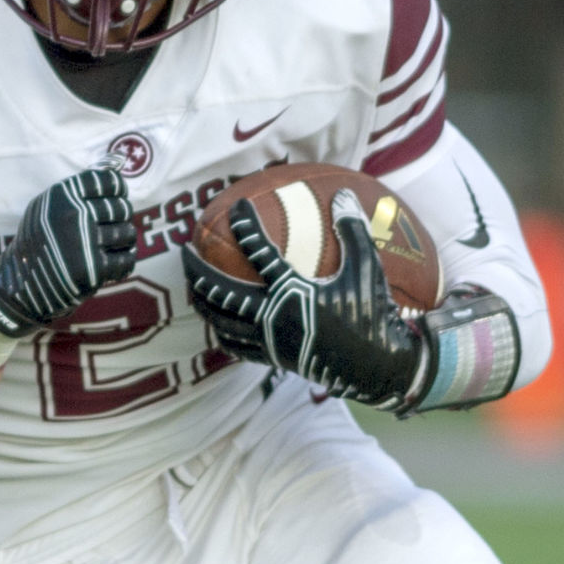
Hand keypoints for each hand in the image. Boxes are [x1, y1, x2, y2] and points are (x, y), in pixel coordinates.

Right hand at [0, 167, 136, 334]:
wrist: (21, 283)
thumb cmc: (39, 241)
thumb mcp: (46, 207)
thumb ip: (75, 193)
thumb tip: (116, 176)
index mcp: (62, 195)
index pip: (108, 180)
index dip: (118, 189)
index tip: (116, 197)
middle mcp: (73, 214)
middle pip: (121, 207)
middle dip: (120, 218)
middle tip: (110, 227)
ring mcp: (83, 242)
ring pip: (128, 232)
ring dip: (123, 240)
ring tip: (110, 245)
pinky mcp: (92, 269)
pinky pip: (127, 259)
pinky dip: (123, 261)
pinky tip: (113, 263)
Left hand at [182, 189, 426, 408]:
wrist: (379, 368)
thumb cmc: (373, 314)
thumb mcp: (367, 269)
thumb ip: (353, 231)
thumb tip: (343, 195)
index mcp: (292, 291)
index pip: (258, 252)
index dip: (244, 226)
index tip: (236, 207)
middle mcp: (273, 316)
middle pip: (218, 291)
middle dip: (195, 271)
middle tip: (184, 251)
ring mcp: (269, 340)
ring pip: (220, 321)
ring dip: (202, 302)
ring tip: (193, 288)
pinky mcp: (273, 358)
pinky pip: (235, 346)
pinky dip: (222, 331)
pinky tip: (220, 322)